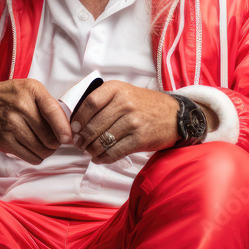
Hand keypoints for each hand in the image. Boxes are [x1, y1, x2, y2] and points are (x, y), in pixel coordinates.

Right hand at [0, 77, 72, 163]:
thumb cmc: (11, 97)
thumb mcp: (31, 90)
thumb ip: (50, 106)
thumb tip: (69, 131)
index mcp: (31, 90)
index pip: (52, 111)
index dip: (63, 129)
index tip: (68, 139)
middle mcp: (20, 106)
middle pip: (49, 136)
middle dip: (56, 142)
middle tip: (55, 140)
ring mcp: (11, 125)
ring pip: (41, 149)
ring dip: (47, 151)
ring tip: (45, 145)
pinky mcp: (4, 141)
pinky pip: (30, 157)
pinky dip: (37, 157)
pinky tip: (34, 149)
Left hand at [70, 81, 214, 163]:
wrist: (174, 115)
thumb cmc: (144, 104)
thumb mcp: (125, 92)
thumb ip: (103, 100)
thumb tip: (77, 119)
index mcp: (117, 89)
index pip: (90, 103)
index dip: (78, 119)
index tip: (74, 129)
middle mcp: (125, 103)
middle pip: (94, 125)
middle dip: (82, 139)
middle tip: (79, 144)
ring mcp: (133, 122)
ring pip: (102, 141)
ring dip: (91, 150)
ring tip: (89, 152)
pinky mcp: (139, 139)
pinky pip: (115, 152)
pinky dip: (103, 158)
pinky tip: (99, 159)